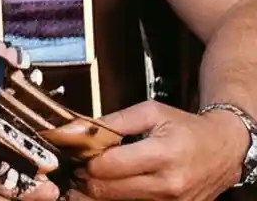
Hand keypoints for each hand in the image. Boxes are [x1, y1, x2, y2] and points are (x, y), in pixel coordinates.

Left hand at [76, 100, 248, 198]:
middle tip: (81, 165)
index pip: (108, 166)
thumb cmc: (188, 129)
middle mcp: (169, 183)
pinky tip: (115, 184)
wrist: (224, 149)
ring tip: (97, 174)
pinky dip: (119, 197)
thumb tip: (81, 128)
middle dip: (87, 177)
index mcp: (163, 154)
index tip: (79, 153)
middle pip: (108, 190)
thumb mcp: (151, 112)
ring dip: (100, 190)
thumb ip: (114, 120)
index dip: (87, 159)